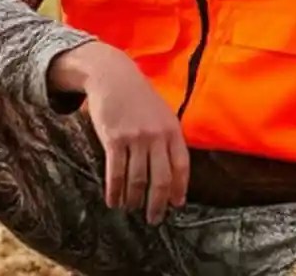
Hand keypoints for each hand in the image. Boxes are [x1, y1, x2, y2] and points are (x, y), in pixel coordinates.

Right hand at [52, 42, 190, 222]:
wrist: (113, 76)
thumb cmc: (139, 98)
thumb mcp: (162, 114)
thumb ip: (168, 138)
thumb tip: (173, 170)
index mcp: (172, 130)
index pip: (181, 166)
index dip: (179, 188)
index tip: (176, 205)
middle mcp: (157, 136)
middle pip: (161, 178)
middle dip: (158, 203)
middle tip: (154, 219)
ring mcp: (136, 137)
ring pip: (138, 179)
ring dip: (134, 199)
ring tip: (131, 209)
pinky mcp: (114, 139)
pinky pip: (116, 172)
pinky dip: (115, 191)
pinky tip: (114, 201)